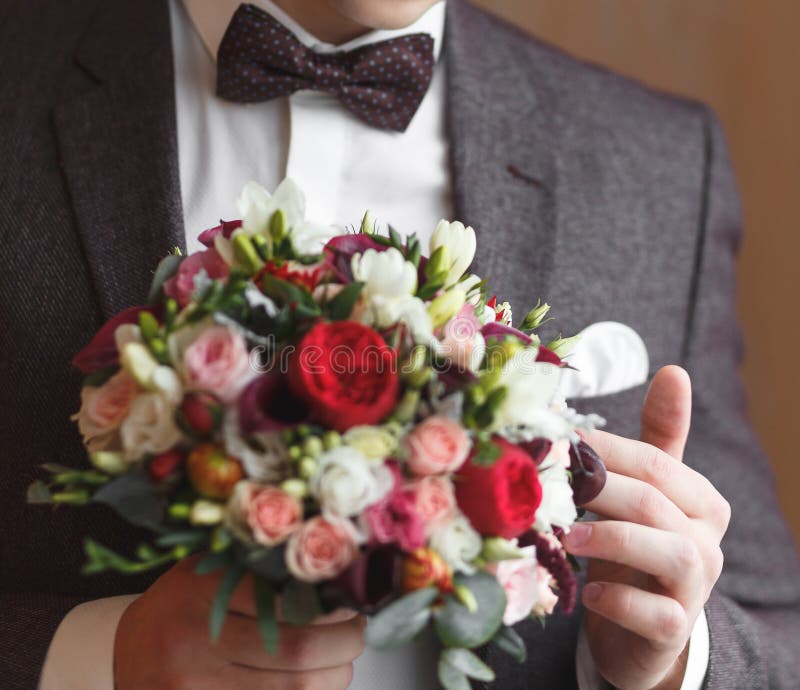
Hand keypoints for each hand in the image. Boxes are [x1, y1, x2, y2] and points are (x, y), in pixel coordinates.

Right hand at [114, 557, 365, 689]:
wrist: (124, 652)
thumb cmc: (182, 605)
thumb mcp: (210, 572)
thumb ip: (261, 573)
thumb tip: (334, 587)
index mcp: (201, 592)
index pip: (286, 602)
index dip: (332, 610)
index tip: (351, 605)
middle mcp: (194, 642)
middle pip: (297, 652)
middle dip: (343, 646)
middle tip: (357, 635)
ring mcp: (194, 689)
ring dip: (332, 679)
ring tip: (341, 664)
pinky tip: (314, 684)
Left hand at [563, 366, 729, 689]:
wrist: (639, 627)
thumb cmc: (636, 546)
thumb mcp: (646, 491)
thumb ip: (658, 439)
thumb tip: (674, 371)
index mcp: (701, 501)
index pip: (656, 463)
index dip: (606, 449)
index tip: (559, 439)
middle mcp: (707, 541)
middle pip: (655, 502)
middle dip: (601, 488)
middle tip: (549, 481)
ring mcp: (695, 588)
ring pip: (668, 553)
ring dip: (611, 539)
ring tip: (565, 535)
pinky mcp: (674, 630)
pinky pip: (656, 616)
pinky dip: (620, 603)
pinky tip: (589, 593)